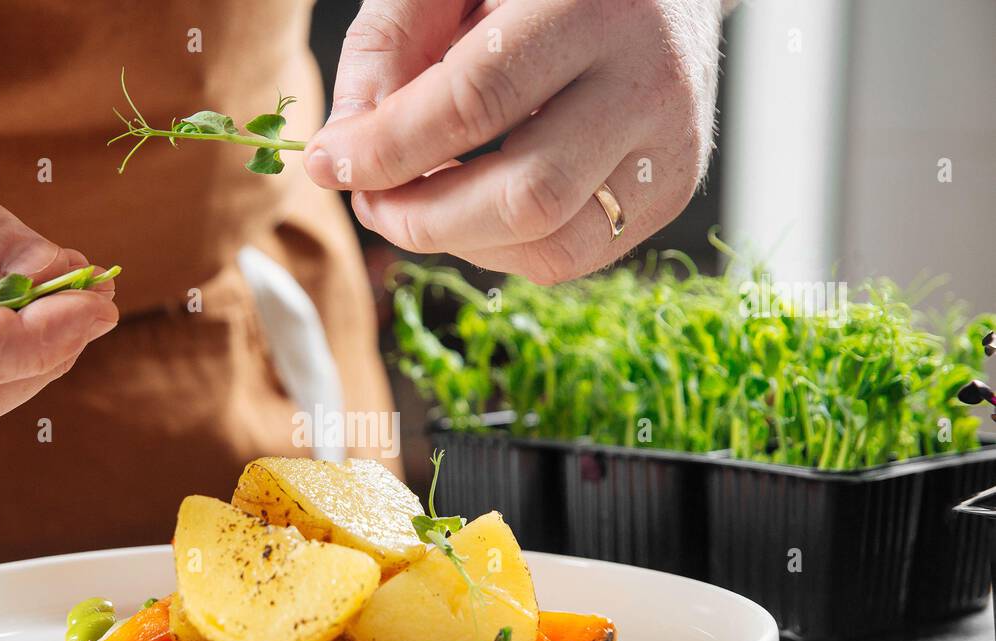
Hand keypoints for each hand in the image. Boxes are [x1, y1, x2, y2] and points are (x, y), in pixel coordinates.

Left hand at [306, 0, 723, 282]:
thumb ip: (389, 44)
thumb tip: (345, 150)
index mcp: (595, 3)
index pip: (475, 100)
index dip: (388, 146)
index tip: (328, 163)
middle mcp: (650, 80)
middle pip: (523, 195)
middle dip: (421, 217)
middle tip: (369, 200)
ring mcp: (671, 145)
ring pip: (550, 245)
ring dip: (457, 243)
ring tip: (415, 203)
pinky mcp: (670, 189)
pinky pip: (570, 257)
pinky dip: (499, 249)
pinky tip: (471, 206)